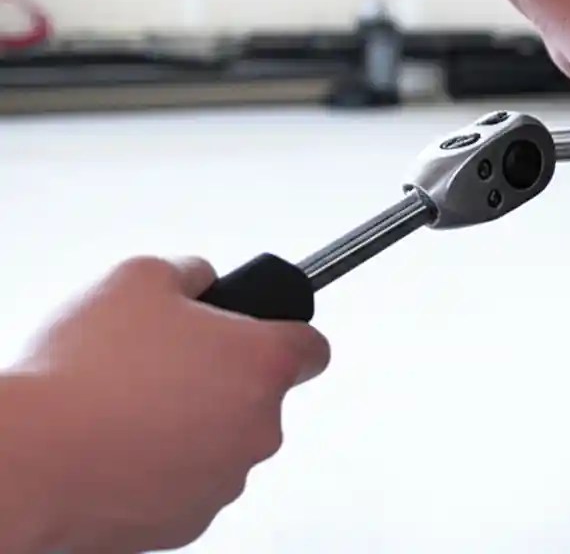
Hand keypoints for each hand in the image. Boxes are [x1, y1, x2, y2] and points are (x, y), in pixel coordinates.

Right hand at [4, 256, 329, 552]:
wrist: (32, 459)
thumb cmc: (83, 374)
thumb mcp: (139, 278)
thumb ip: (191, 272)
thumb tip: (203, 279)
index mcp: (264, 364)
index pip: (313, 348)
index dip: (286, 335)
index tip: (263, 334)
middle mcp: (261, 427)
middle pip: (262, 397)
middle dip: (224, 380)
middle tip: (167, 366)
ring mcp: (228, 479)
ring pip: (225, 442)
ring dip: (194, 426)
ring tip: (130, 408)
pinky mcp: (192, 521)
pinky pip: (190, 484)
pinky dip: (166, 469)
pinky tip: (120, 449)